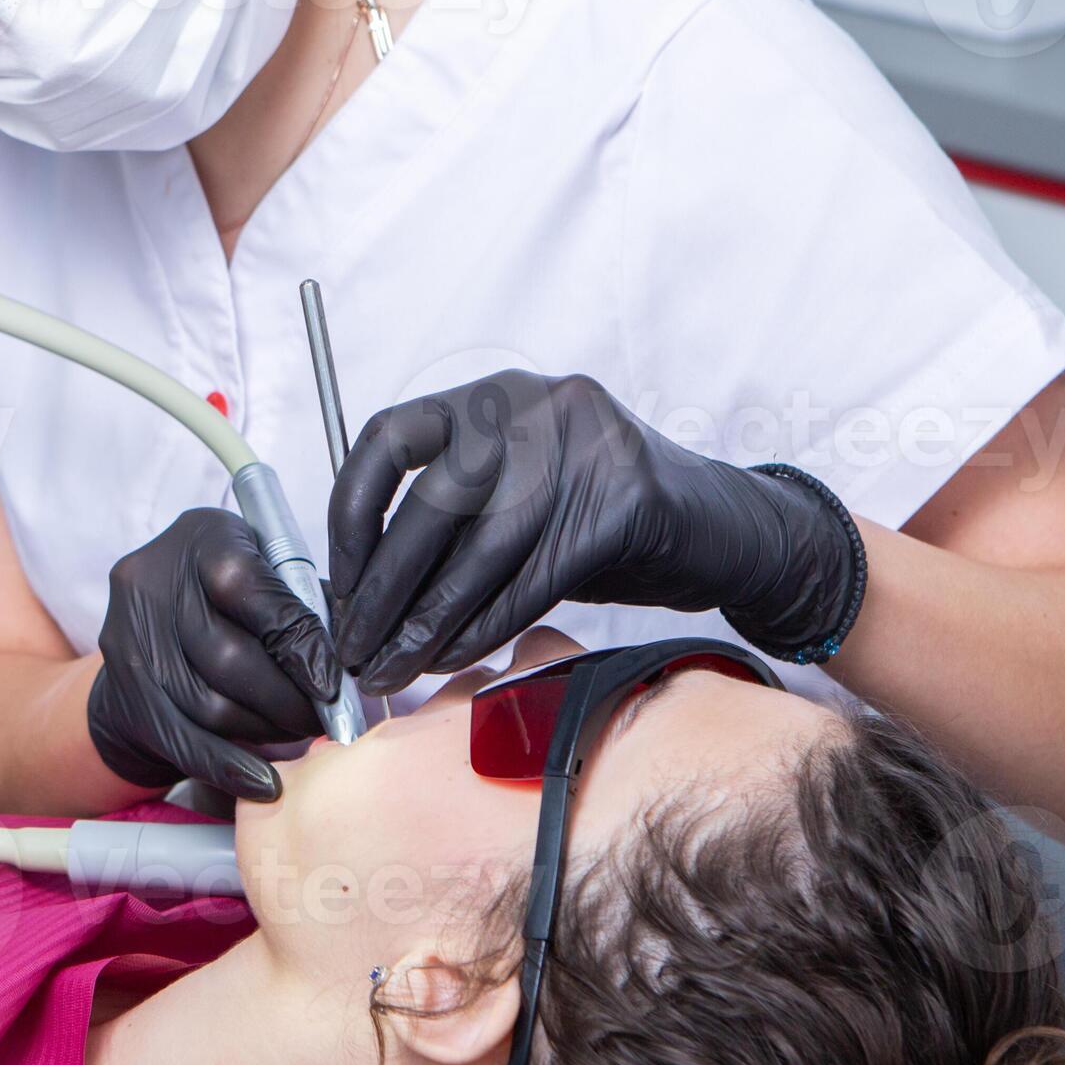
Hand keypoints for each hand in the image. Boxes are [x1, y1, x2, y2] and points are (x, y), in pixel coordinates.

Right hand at [87, 509, 339, 805]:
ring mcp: (128, 638)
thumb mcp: (266, 578)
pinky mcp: (122, 692)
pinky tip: (265, 781)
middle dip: (286, 697)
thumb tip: (352, 658)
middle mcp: (150, 580)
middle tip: (322, 717)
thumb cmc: (230, 604)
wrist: (147, 638)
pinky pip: (183, 742)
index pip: (245, 586)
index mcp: (199, 538)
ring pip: (209, 705)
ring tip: (298, 732)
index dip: (295, 638)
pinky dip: (230, 767)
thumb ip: (304, 604)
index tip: (331, 681)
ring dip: (265, 729)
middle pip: (225, 655)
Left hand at [326, 372, 860, 693]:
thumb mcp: (515, 501)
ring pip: (480, 549)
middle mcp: (530, 405)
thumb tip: (361, 592)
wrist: (727, 529)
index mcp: (488, 396)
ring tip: (391, 668)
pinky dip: (484, 626)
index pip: (387, 438)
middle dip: (383, 587)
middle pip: (431, 502)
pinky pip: (533, 577)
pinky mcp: (624, 500)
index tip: (337, 583)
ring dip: (426, 622)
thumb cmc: (604, 522)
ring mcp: (582, 445)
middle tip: (355, 648)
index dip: (351, 514)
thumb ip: (447, 525)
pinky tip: (453, 658)